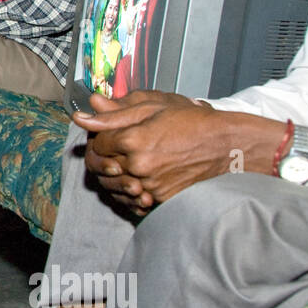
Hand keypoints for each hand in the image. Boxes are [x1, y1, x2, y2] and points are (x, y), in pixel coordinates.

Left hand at [74, 91, 226, 213]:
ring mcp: (151, 184)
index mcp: (133, 139)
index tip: (114, 134)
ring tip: (138, 160)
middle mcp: (139, 165)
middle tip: (124, 148)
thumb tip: (81, 117)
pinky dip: (136, 189)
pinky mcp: (162, 198)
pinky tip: (147, 176)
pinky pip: (136, 197)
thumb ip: (113, 115)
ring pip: (118, 183)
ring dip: (121, 173)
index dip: (103, 138)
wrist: (226, 146)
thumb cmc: (192, 122)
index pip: (98, 144)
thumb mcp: (152, 108)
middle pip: (105, 165)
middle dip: (110, 156)